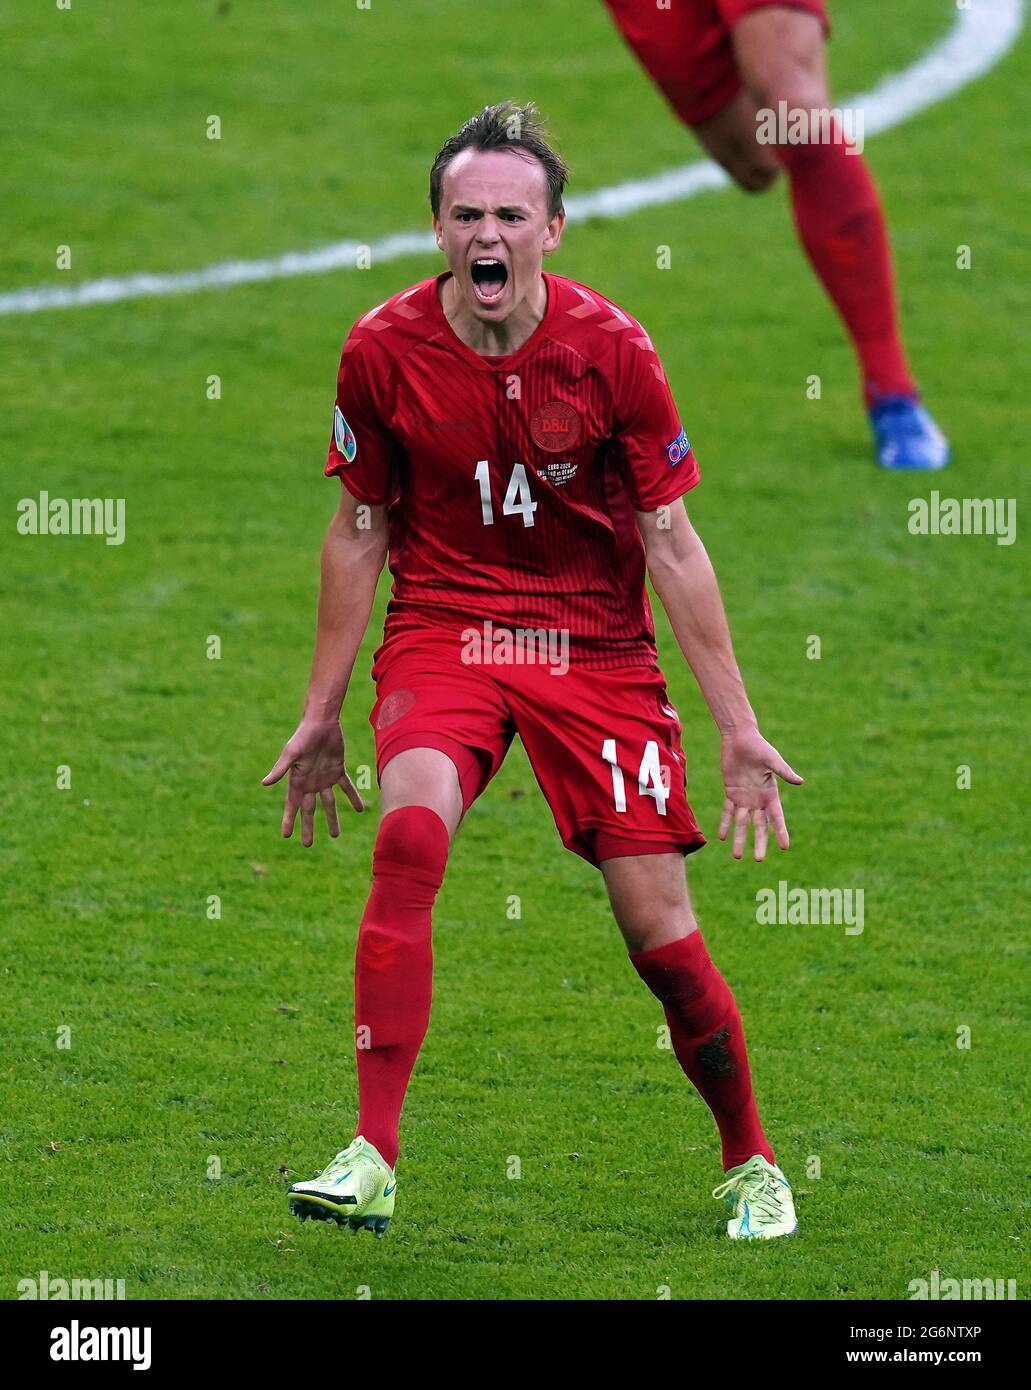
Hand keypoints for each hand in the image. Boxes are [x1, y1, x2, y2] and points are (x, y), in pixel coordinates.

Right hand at [262, 719, 364, 845]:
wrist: (321, 722)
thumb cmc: (303, 736)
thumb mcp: (290, 754)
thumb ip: (280, 770)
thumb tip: (264, 783)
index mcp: (297, 781)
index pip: (292, 806)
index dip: (288, 820)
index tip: (286, 836)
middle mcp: (310, 783)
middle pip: (309, 810)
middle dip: (308, 826)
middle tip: (307, 844)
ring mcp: (324, 778)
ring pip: (329, 803)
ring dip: (332, 818)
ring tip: (335, 835)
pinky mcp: (338, 770)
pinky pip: (346, 787)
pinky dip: (353, 798)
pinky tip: (360, 809)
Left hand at [718, 726, 802, 860]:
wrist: (739, 738)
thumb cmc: (759, 747)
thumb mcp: (772, 760)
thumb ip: (784, 772)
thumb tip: (800, 782)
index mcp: (771, 794)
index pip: (777, 818)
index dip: (780, 832)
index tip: (785, 847)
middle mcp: (758, 799)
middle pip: (759, 826)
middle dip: (759, 842)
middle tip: (759, 859)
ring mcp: (744, 798)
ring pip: (742, 823)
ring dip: (739, 839)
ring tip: (737, 856)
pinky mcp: (730, 792)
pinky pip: (727, 812)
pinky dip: (725, 824)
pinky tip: (723, 837)